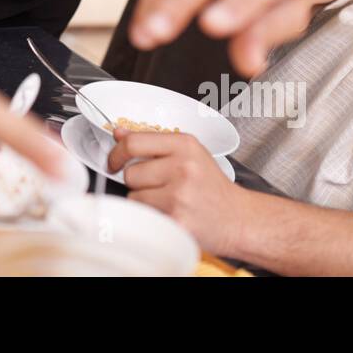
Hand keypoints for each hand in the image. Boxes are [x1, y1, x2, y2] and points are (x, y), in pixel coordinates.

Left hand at [106, 128, 246, 256]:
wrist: (239, 219)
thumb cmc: (212, 187)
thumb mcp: (190, 153)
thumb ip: (153, 141)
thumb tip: (118, 132)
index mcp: (185, 145)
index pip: (133, 142)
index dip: (116, 153)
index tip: (113, 161)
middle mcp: (183, 167)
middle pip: (130, 173)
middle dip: (137, 181)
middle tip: (158, 186)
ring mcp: (180, 195)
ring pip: (134, 196)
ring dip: (143, 200)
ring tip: (167, 201)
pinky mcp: (177, 220)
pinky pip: (143, 216)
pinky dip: (151, 216)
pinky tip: (170, 214)